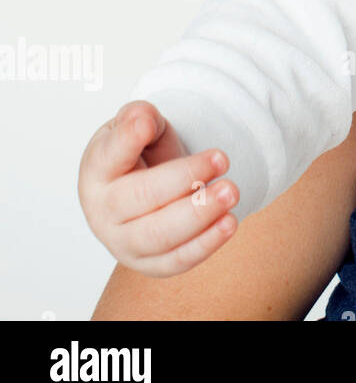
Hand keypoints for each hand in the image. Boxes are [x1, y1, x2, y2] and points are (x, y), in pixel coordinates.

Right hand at [78, 100, 240, 275]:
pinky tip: (229, 222)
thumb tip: (143, 118)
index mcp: (98, 171)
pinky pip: (176, 261)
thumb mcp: (138, 127)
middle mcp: (104, 212)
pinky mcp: (149, 263)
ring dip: (199, 216)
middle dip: (184, 179)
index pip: (110, 155)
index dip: (127, 138)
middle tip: (222, 159)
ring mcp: (123, 242)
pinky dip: (205, 244)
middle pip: (140, 199)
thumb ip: (140, 119)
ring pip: (158, 237)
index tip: (149, 123)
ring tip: (231, 192)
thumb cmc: (140, 155)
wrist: (144, 190)